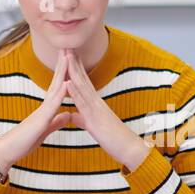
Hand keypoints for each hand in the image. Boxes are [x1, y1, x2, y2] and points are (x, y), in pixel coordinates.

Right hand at [0, 50, 74, 176]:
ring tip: (69, 56)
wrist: (10, 150)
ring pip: (55, 88)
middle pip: (57, 80)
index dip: (65, 71)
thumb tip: (68, 115)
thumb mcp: (46, 129)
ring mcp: (42, 111)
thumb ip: (56, 121)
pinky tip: (67, 83)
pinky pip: (52, 105)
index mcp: (47, 108)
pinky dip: (60, 94)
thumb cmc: (25, 141)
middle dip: (63, 63)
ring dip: (62, 72)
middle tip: (69, 46)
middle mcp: (45, 105)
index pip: (59, 85)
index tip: (72, 57)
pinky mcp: (41, 120)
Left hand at [63, 49, 151, 171]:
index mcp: (94, 103)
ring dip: (73, 71)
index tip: (67, 54)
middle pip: (82, 78)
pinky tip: (67, 82)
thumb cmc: (113, 138)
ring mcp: (96, 108)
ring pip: (82, 86)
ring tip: (65, 56)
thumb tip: (71, 115)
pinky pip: (83, 103)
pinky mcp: (95, 118)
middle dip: (73, 62)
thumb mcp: (92, 126)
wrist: (128, 148)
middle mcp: (96, 101)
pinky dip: (75, 92)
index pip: (83, 81)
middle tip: (65, 45)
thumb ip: (82, 119)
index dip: (75, 67)